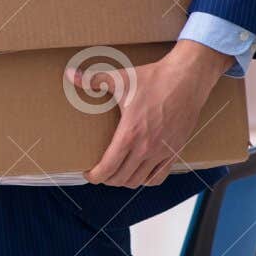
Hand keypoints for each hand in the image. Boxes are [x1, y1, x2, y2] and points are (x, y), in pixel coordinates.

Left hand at [70, 40, 231, 187]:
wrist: (186, 80)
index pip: (108, 168)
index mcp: (129, 134)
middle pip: (122, 178)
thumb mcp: (120, 79)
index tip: (88, 174)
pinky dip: (146, 180)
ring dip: (125, 181)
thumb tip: (69, 74)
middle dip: (107, 179)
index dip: (95, 176)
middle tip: (100, 172)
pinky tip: (139, 174)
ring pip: (139, 180)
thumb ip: (92, 80)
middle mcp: (146, 148)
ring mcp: (162, 152)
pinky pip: (159, 177)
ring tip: (116, 174)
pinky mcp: (175, 151)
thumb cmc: (154, 80)